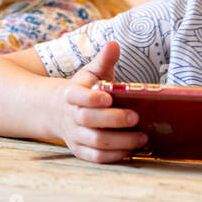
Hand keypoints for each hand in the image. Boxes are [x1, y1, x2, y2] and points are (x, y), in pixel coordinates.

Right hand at [52, 40, 147, 163]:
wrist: (59, 111)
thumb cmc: (84, 89)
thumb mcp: (91, 72)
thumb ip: (104, 60)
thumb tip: (114, 44)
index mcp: (71, 94)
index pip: (76, 96)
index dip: (91, 98)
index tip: (108, 97)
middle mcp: (71, 116)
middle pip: (88, 120)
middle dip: (114, 120)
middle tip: (136, 117)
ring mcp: (75, 135)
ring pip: (96, 142)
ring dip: (120, 141)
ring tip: (142, 136)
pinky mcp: (81, 150)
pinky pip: (96, 157)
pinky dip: (114, 156)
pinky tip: (131, 149)